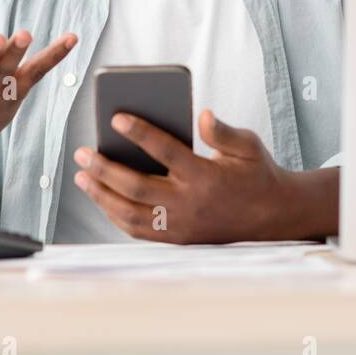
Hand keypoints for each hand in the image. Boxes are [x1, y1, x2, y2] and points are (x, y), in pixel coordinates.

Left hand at [72, 109, 299, 243]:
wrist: (273, 218)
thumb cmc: (257, 174)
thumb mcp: (248, 146)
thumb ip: (223, 131)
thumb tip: (202, 115)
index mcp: (205, 176)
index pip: (165, 151)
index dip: (139, 133)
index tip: (116, 117)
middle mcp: (189, 203)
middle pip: (135, 186)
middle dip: (104, 168)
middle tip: (83, 153)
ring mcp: (181, 225)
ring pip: (130, 214)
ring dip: (101, 195)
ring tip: (82, 176)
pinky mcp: (178, 238)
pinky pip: (138, 230)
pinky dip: (115, 215)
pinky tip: (102, 198)